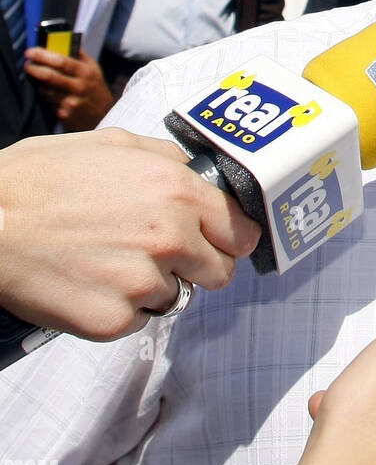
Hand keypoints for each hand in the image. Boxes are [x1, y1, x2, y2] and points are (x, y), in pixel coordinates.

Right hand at [0, 129, 260, 338]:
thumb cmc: (44, 177)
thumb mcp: (115, 143)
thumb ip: (167, 160)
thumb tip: (196, 174)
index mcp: (177, 192)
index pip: (241, 232)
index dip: (231, 236)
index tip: (221, 239)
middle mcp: (170, 239)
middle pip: (220, 272)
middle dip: (199, 263)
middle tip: (163, 252)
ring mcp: (142, 284)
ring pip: (174, 295)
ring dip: (153, 284)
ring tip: (110, 258)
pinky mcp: (112, 321)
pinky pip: (137, 319)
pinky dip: (120, 307)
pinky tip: (91, 280)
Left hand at [24, 46, 113, 130]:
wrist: (104, 114)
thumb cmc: (95, 88)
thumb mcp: (93, 69)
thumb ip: (79, 55)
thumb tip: (64, 40)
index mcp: (85, 72)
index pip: (61, 61)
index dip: (43, 56)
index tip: (30, 52)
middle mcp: (79, 87)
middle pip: (50, 76)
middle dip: (34, 69)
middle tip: (27, 65)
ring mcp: (72, 102)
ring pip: (46, 91)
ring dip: (39, 85)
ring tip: (41, 82)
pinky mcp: (65, 115)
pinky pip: (48, 103)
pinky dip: (47, 98)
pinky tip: (51, 96)